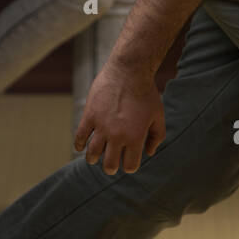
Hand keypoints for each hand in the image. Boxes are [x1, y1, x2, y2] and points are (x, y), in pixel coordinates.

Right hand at [73, 57, 165, 175]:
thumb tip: (149, 153)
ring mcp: (102, 126)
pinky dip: (79, 145)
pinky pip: (80, 136)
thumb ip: (157, 136)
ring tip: (95, 157)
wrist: (130, 71)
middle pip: (109, 165)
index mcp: (135, 137)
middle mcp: (117, 135)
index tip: (128, 161)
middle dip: (110, 167)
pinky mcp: (90, 115)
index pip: (130, 166)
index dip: (130, 166)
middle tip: (110, 164)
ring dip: (93, 159)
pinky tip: (82, 146)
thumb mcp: (158, 115)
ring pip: (92, 154)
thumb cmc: (147, 93)